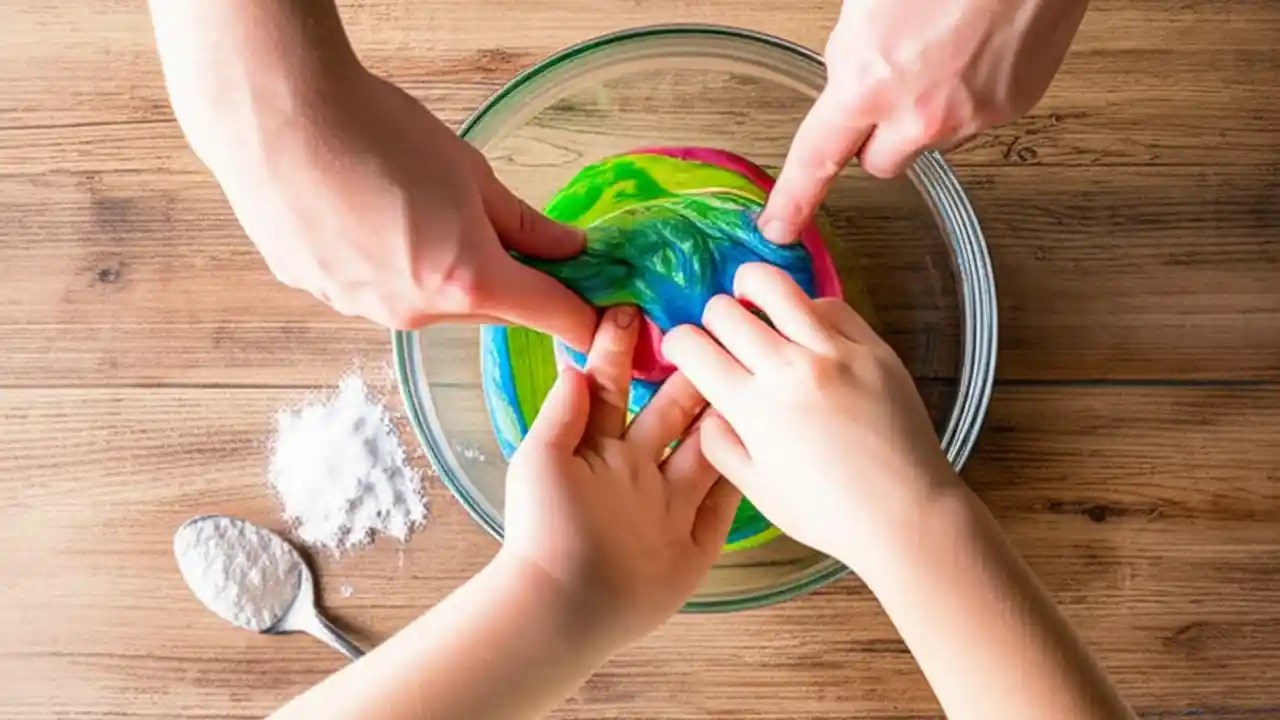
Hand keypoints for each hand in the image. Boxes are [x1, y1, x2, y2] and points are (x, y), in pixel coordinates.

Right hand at [185, 64, 596, 346]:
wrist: (277, 116)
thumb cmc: (377, 132)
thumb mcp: (471, 172)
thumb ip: (524, 223)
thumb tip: (566, 249)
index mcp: (469, 282)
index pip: (551, 317)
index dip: (584, 317)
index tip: (600, 316)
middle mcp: (418, 313)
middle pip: (487, 309)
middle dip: (504, 281)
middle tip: (495, 231)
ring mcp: (365, 310)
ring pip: (428, 302)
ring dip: (438, 272)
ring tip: (411, 208)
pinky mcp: (322, 295)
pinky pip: (375, 290)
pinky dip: (385, 265)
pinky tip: (365, 217)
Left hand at [502, 306, 739, 644]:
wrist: (565, 606)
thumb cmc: (544, 531)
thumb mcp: (540, 461)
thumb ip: (562, 414)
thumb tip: (573, 363)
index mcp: (596, 450)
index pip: (612, 388)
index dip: (619, 351)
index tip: (631, 310)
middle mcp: (635, 472)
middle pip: (670, 413)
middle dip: (690, 375)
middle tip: (716, 335)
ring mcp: (667, 506)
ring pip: (705, 451)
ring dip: (725, 416)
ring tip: (750, 375)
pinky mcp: (694, 542)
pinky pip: (725, 502)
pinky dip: (743, 473)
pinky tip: (765, 440)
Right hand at [662, 264, 959, 566]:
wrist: (906, 514)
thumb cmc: (827, 513)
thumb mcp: (756, 489)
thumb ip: (719, 443)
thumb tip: (708, 405)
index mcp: (753, 408)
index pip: (692, 347)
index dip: (677, 344)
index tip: (684, 351)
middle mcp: (789, 368)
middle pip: (725, 310)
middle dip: (711, 319)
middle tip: (722, 336)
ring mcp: (834, 352)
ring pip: (775, 286)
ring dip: (752, 289)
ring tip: (752, 300)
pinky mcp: (872, 347)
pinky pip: (829, 303)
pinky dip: (807, 308)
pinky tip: (807, 327)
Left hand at [759, 0, 1088, 242]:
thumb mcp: (866, 5)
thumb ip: (851, 55)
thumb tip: (848, 78)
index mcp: (869, 83)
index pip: (817, 160)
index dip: (794, 201)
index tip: (780, 228)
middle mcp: (921, 114)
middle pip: (880, 164)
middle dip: (875, 137)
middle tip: (887, 88)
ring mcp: (972, 115)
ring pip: (931, 140)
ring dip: (925, 113)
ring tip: (941, 50)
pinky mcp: (1013, 105)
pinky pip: (975, 119)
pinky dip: (968, 95)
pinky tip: (973, 48)